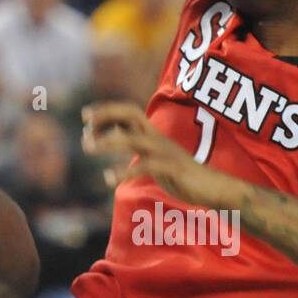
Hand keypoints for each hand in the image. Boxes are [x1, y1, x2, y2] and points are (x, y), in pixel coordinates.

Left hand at [81, 101, 208, 204]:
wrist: (212, 187)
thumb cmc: (179, 172)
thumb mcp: (152, 154)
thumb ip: (135, 142)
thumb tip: (112, 133)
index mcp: (152, 133)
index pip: (127, 111)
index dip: (106, 109)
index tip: (85, 116)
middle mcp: (156, 137)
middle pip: (131, 113)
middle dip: (106, 114)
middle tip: (85, 126)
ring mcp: (164, 152)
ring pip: (133, 138)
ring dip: (107, 141)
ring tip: (87, 148)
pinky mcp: (172, 168)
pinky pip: (146, 165)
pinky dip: (125, 170)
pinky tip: (108, 178)